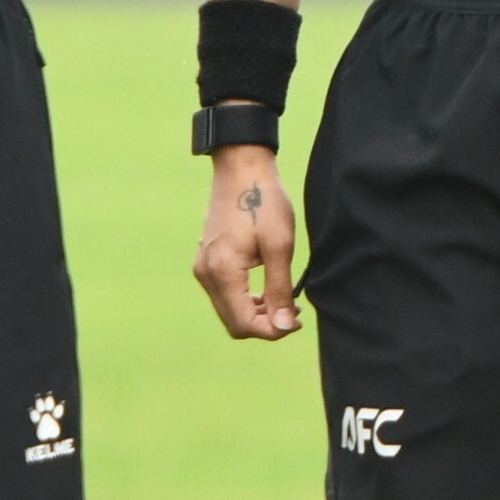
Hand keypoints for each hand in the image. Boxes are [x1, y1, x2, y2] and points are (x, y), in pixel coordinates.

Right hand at [195, 142, 299, 340]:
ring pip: (228, 310)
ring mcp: (202, 267)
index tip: (296, 321)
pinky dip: (246, 299)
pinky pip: (224, 295)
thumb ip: (280, 289)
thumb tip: (283, 326)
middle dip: (264, 324)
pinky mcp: (206, 260)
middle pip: (233, 322)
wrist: (241, 168)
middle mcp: (206, 274)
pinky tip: (267, 289)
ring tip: (284, 301)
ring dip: (256, 313)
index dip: (272, 331)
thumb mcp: (279, 245)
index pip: (243, 324)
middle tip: (293, 312)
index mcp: (222, 271)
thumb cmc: (264, 201)